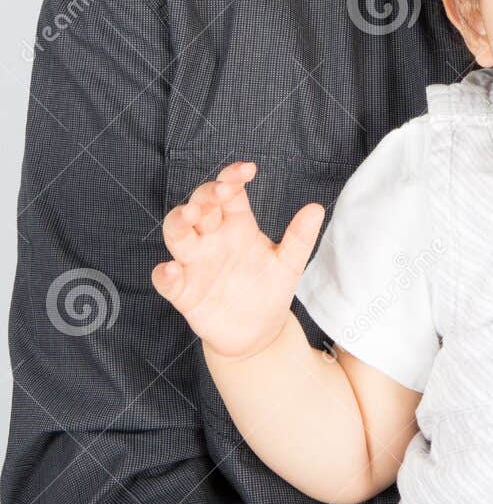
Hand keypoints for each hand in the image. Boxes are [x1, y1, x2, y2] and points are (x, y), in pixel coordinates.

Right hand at [150, 161, 324, 361]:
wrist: (258, 334)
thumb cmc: (270, 290)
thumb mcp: (289, 264)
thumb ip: (299, 237)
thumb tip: (317, 208)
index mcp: (237, 225)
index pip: (229, 192)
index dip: (233, 177)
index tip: (248, 170)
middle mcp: (212, 239)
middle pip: (199, 205)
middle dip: (205, 195)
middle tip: (220, 192)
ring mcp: (195, 264)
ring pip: (176, 234)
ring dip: (178, 222)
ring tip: (190, 215)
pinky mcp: (184, 292)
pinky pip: (166, 280)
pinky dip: (164, 274)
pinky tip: (171, 269)